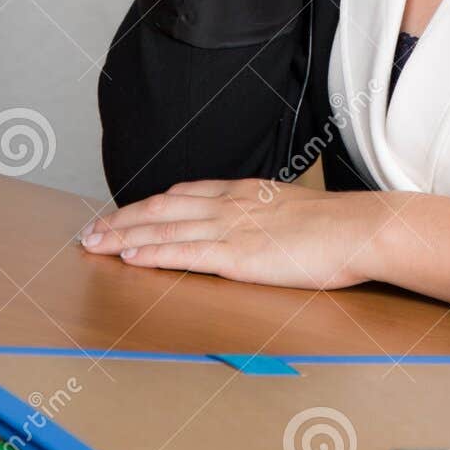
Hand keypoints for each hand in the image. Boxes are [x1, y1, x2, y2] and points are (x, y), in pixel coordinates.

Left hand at [78, 176, 384, 289]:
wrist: (359, 228)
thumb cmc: (338, 226)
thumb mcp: (294, 211)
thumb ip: (267, 216)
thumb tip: (257, 228)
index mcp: (246, 193)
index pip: (185, 194)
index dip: (150, 204)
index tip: (126, 212)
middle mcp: (231, 204)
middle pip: (163, 207)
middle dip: (123, 218)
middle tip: (90, 229)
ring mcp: (232, 228)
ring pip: (164, 228)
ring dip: (124, 235)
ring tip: (94, 243)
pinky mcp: (236, 256)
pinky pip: (183, 254)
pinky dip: (152, 253)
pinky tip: (130, 256)